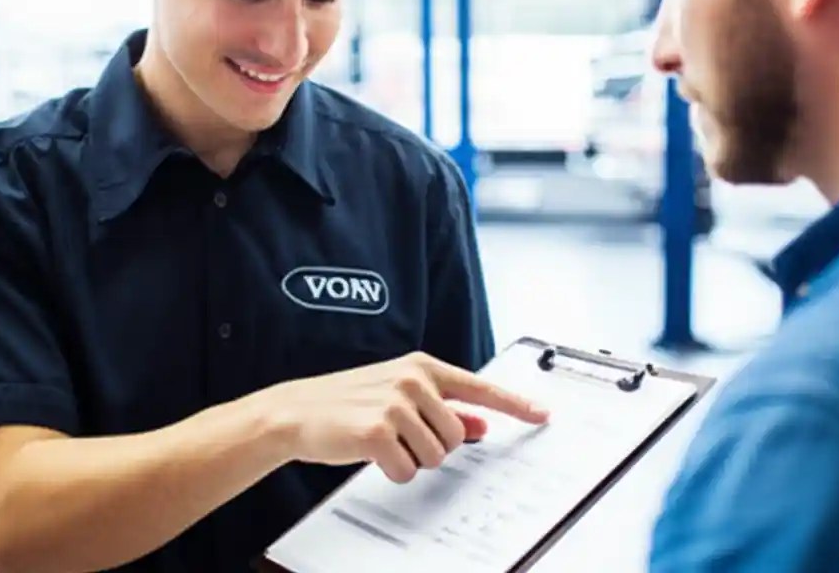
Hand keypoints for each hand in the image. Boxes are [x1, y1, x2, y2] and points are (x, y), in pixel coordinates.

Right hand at [266, 352, 549, 482]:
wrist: (295, 411)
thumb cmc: (348, 403)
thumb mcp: (399, 396)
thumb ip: (443, 408)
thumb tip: (480, 424)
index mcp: (422, 367)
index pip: (480, 387)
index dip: (515, 404)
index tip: (542, 415)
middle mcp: (413, 381)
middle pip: (458, 435)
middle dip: (434, 446)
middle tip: (401, 437)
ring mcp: (396, 404)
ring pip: (437, 455)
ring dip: (413, 459)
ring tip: (384, 442)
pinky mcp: (378, 431)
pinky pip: (408, 470)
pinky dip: (393, 470)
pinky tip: (371, 453)